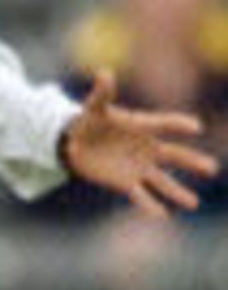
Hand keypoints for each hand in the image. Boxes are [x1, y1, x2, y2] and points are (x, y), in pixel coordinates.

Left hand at [61, 71, 219, 217]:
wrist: (76, 142)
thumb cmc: (89, 121)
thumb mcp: (94, 107)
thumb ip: (102, 93)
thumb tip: (104, 73)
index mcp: (142, 126)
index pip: (165, 124)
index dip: (178, 125)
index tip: (195, 127)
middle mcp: (146, 148)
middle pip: (173, 155)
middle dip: (191, 162)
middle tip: (212, 168)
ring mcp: (138, 167)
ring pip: (162, 181)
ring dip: (177, 192)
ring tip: (193, 203)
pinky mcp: (126, 183)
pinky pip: (141, 196)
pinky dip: (150, 206)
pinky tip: (163, 215)